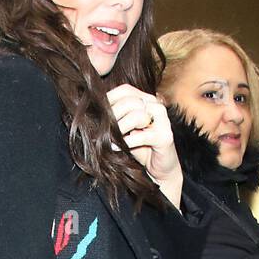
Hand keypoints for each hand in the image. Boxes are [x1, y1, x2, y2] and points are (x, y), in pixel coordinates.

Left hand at [106, 84, 182, 204]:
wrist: (160, 168)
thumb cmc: (141, 148)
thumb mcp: (125, 130)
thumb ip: (115, 118)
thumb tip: (93, 111)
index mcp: (146, 100)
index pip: (125, 90)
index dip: (109, 99)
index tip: (96, 113)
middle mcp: (156, 106)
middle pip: (129, 102)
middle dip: (112, 116)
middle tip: (100, 129)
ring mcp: (163, 121)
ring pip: (136, 116)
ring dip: (118, 129)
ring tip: (108, 139)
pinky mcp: (165, 137)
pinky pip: (142, 137)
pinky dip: (126, 143)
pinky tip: (115, 148)